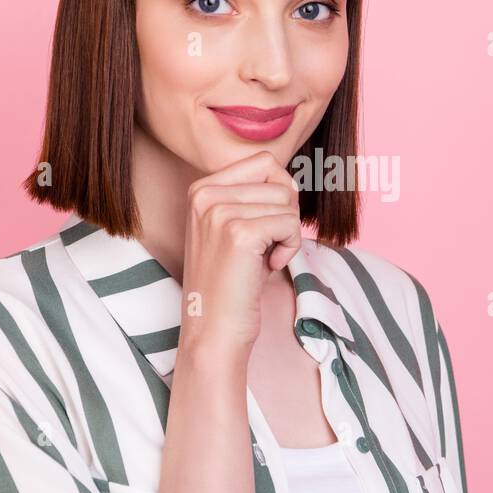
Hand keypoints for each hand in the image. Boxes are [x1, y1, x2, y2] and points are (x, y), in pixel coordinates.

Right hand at [177, 150, 302, 361]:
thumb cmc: (232, 283)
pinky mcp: (238, 233)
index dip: (279, 195)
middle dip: (285, 215)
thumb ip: (255, 198)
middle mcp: (204, 194)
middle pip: (279, 181)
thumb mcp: (236, 229)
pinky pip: (290, 223)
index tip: (264, 228)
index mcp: (201, 188)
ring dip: (288, 233)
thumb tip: (291, 179)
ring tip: (264, 258)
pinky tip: (269, 266)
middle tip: (266, 247)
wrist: (213, 330)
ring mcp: (219, 212)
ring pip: (288, 202)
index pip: (265, 162)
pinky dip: (290, 247)